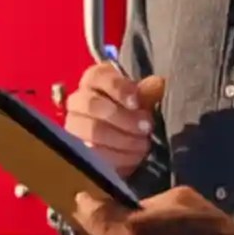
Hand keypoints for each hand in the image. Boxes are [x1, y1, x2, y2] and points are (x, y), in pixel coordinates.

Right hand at [64, 62, 164, 176]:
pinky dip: (119, 156)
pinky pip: (96, 154)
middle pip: (92, 105)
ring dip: (121, 139)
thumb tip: (157, 84)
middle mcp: (78, 99)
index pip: (99, 78)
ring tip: (144, 144)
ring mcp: (75, 125)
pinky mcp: (81, 149)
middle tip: (146, 127)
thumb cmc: (132, 106)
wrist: (124, 131)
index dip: (119, 90)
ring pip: (92, 131)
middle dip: (122, 118)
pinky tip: (136, 156)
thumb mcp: (142, 95)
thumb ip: (148, 90)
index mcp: (94, 79)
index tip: (136, 103)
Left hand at [72, 186, 233, 234]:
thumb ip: (147, 204)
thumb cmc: (210, 225)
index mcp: (134, 231)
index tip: (82, 195)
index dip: (86, 204)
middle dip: (97, 222)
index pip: (96, 216)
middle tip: (93, 207)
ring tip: (117, 224)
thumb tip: (132, 209)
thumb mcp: (177, 198)